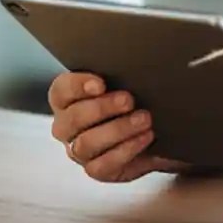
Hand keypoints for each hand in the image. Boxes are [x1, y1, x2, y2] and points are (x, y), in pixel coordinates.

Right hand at [48, 71, 186, 181]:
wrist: (161, 131)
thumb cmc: (138, 99)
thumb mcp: (131, 81)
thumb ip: (124, 71)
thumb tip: (140, 52)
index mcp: (68, 99)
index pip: (60, 91)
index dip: (76, 86)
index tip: (99, 83)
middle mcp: (67, 126)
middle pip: (72, 119)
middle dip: (101, 108)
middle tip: (128, 99)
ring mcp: (79, 150)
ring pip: (86, 143)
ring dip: (117, 130)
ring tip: (144, 119)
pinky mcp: (97, 170)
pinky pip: (102, 165)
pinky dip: (126, 150)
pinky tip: (145, 137)